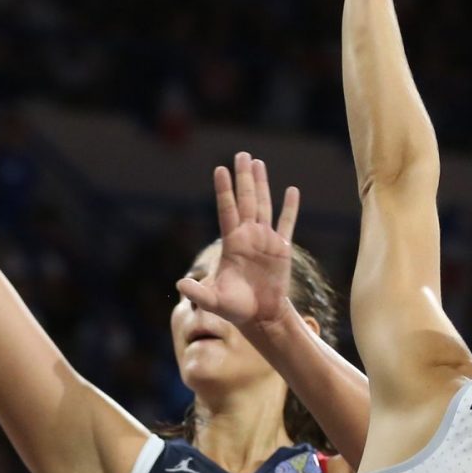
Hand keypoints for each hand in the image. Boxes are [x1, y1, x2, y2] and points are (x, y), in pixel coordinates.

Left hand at [177, 153, 301, 333]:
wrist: (260, 317)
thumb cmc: (235, 309)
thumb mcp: (213, 302)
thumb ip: (198, 292)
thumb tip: (180, 285)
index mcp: (232, 244)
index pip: (226, 210)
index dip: (223, 190)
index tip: (219, 170)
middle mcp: (248, 237)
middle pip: (245, 200)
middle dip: (243, 178)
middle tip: (241, 154)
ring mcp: (265, 240)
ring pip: (263, 205)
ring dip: (262, 184)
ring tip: (258, 163)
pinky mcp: (281, 249)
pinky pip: (287, 223)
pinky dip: (290, 208)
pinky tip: (291, 191)